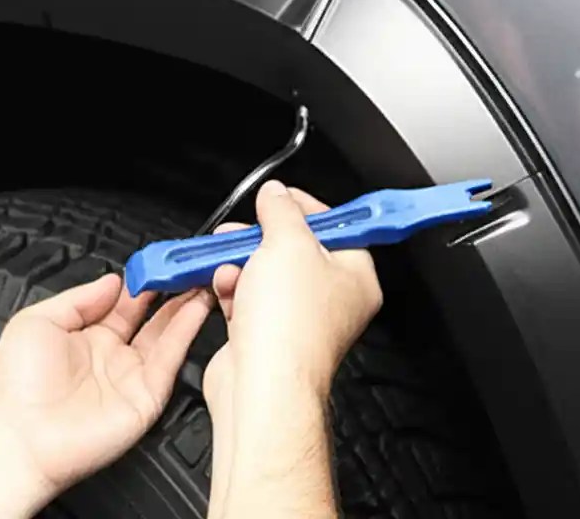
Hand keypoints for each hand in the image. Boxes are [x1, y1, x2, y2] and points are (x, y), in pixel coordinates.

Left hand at [0, 273, 213, 494]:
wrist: (22, 437)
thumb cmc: (17, 388)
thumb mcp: (37, 321)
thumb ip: (79, 298)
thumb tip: (113, 280)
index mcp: (85, 338)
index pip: (123, 303)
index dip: (141, 281)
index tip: (157, 260)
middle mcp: (111, 357)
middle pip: (151, 317)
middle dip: (171, 290)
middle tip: (187, 265)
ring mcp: (131, 377)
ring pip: (167, 335)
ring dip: (187, 306)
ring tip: (202, 278)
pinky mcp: (147, 397)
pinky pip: (171, 359)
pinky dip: (187, 331)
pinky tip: (196, 306)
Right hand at [204, 180, 381, 408]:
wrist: (260, 384)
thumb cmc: (290, 328)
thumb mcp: (288, 244)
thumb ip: (282, 211)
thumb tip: (277, 195)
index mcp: (355, 276)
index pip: (337, 227)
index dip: (307, 207)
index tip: (282, 197)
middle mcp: (331, 300)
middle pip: (297, 249)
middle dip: (263, 236)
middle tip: (247, 228)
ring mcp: (298, 320)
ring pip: (266, 274)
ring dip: (242, 261)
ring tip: (227, 257)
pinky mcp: (266, 335)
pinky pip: (247, 299)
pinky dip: (232, 288)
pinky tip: (224, 284)